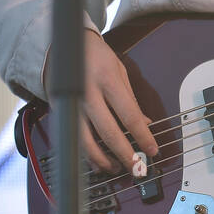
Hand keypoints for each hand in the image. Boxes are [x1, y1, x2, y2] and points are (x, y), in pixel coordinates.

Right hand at [46, 28, 158, 173]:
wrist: (65, 45)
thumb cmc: (96, 56)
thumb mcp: (119, 71)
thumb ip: (131, 100)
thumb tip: (145, 124)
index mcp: (107, 80)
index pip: (129, 115)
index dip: (142, 136)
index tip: (152, 149)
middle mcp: (88, 93)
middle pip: (108, 131)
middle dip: (124, 154)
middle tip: (136, 167)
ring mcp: (72, 103)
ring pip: (86, 141)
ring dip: (102, 159)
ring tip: (116, 168)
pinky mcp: (61, 110)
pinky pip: (74, 137)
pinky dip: (86, 154)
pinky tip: (97, 161)